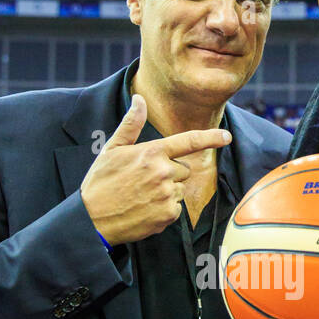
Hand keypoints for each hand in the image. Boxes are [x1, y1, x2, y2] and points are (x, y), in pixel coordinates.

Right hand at [80, 94, 230, 245]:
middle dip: (170, 174)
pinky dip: (164, 211)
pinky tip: (144, 210)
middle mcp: (163, 172)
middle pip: (183, 170)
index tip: (227, 136)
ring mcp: (167, 195)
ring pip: (180, 190)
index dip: (211, 137)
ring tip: (141, 197)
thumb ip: (131, 124)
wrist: (92, 219)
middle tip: (143, 181)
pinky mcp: (168, 215)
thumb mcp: (112, 149)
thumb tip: (139, 99)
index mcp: (152, 152)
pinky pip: (176, 209)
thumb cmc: (100, 182)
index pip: (188, 141)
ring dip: (167, 193)